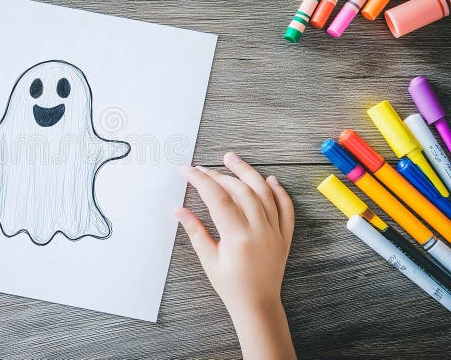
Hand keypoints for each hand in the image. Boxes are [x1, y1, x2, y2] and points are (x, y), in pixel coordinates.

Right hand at [177, 152, 294, 359]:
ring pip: (264, 193)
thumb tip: (179, 211)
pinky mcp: (284, 235)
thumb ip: (195, 231)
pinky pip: (285, 208)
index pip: (218, 198)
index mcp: (238, 237)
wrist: (258, 304)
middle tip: (204, 168)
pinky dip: (278, 191)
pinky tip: (269, 180)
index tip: (189, 171)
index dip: (202, 181)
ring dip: (248, 173)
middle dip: (220, 175)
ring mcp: (275, 231)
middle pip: (241, 191)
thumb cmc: (231, 286)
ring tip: (232, 159)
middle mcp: (260, 230)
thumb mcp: (208, 260)